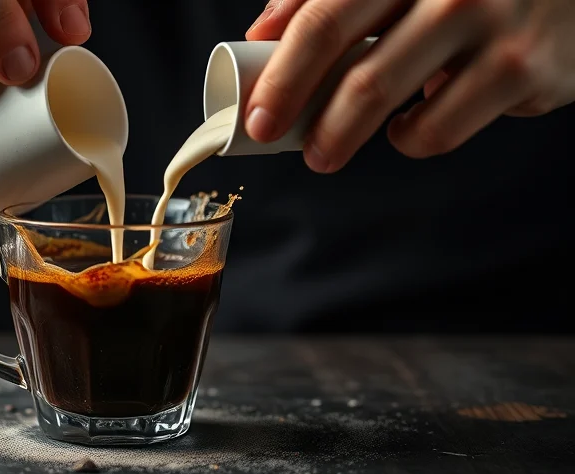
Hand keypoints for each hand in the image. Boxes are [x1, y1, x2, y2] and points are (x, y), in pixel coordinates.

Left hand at [245, 0, 574, 172]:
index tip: (258, 114)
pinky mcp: (525, 69)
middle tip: (281, 141)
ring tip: (327, 149)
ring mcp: (494, 25)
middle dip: (306, 118)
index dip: (283, 73)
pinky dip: (412, 137)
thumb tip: (263, 32)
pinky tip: (407, 126)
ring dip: (344, 137)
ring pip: (392, 105)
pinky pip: (442, 128)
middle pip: (357, 69)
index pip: (325, 16)